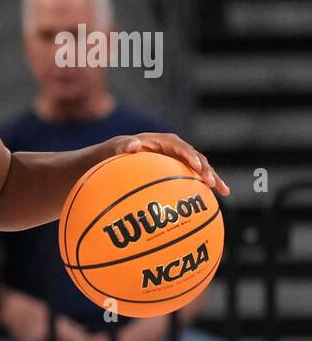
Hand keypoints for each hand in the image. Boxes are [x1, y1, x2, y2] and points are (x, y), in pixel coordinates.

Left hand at [112, 133, 229, 195]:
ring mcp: (180, 159)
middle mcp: (176, 149)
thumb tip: (133, 146)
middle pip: (197, 158)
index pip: (182, 148)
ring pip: (201, 168)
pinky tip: (217, 199)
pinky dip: (206, 186)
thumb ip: (124, 146)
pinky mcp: (181, 169)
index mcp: (165, 141)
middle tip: (212, 183)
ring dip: (213, 178)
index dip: (191, 156)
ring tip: (224, 191)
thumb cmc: (116, 151)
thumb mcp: (117, 147)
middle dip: (206, 170)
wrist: (119, 156)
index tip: (196, 167)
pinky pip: (195, 177)